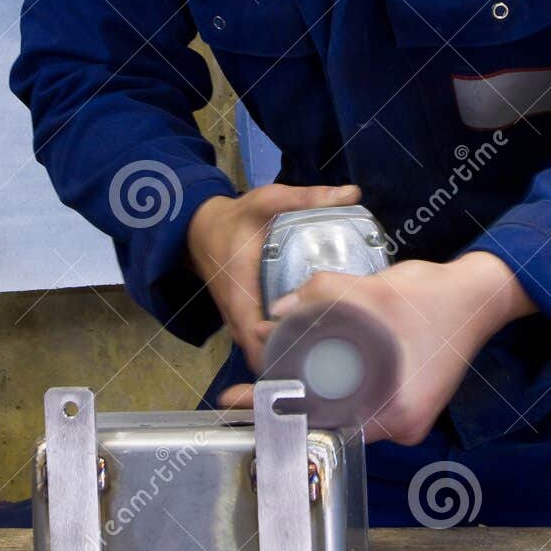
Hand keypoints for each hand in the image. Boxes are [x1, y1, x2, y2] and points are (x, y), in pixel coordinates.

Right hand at [186, 182, 360, 355]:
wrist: (199, 228)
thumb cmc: (234, 219)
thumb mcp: (268, 202)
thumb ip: (307, 199)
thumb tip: (352, 192)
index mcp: (242, 296)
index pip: (261, 342)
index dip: (290, 349)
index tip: (327, 345)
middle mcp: (238, 318)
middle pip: (266, 355)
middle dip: (298, 358)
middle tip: (340, 350)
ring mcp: (239, 323)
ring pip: (263, 353)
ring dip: (291, 354)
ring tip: (332, 350)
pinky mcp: (244, 320)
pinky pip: (262, 343)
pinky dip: (284, 344)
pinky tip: (313, 338)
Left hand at [221, 251, 536, 443]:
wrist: (479, 297)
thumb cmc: (432, 297)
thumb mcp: (371, 290)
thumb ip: (319, 298)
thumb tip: (273, 316)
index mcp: (393, 411)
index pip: (318, 417)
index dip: (274, 406)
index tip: (238, 402)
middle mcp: (399, 428)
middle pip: (326, 418)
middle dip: (286, 395)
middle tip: (246, 384)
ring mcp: (405, 422)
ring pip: (341, 411)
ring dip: (309, 390)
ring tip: (277, 368)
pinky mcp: (406, 409)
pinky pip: (359, 403)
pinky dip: (335, 387)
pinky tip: (313, 366)